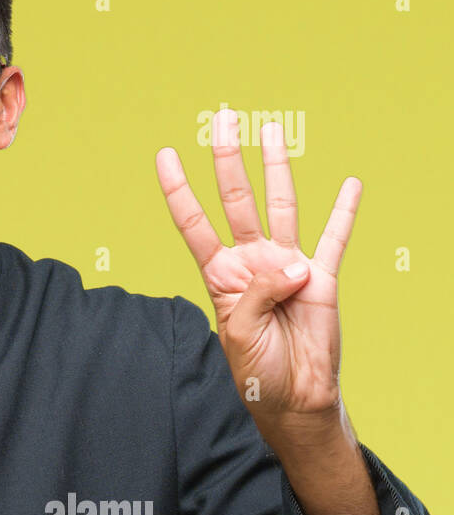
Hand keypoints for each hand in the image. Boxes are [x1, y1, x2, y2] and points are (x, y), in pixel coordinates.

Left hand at [155, 109, 360, 444]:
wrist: (294, 396)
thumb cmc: (257, 368)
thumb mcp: (238, 333)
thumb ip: (257, 294)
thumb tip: (292, 265)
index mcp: (220, 274)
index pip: (193, 222)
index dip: (178, 189)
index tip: (164, 154)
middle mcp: (251, 260)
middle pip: (236, 199)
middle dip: (227, 158)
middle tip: (221, 118)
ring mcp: (286, 265)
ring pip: (280, 205)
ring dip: (277, 167)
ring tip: (272, 130)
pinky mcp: (322, 277)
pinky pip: (335, 239)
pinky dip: (344, 213)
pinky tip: (350, 185)